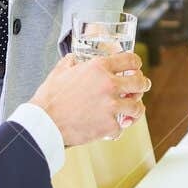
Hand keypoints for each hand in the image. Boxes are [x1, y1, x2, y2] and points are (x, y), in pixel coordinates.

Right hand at [29, 51, 150, 146]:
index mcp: (98, 67)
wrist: (44, 123)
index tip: (136, 67)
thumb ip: (70, 62)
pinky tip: (110, 127)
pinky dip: (115, 128)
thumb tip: (73, 58)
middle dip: (142, 85)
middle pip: (140, 82)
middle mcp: (109, 85)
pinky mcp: (109, 126)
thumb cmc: (50, 97)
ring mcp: (111, 107)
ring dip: (135, 109)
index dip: (136, 63)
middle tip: (140, 88)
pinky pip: (121, 127)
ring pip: (137, 107)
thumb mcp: (59, 72)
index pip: (130, 60)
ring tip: (132, 111)